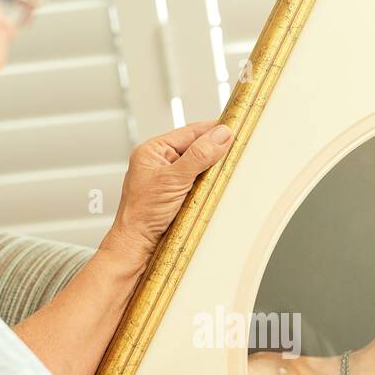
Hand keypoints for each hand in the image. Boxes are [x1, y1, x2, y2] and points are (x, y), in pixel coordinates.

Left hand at [100, 120, 234, 265]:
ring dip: (213, 169)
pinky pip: (197, 184)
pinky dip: (209, 184)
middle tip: (237, 147)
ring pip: (198, 167)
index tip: (234, 128)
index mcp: (152, 151)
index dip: (212, 130)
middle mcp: (159, 163)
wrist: (136, 246)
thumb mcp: (173, 180)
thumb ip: (198, 156)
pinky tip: (218, 185)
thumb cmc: (142, 214)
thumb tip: (221, 135)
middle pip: (195, 148)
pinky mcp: (176, 196)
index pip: (189, 133)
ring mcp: (168, 180)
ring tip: (230, 166)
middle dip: (214, 149)